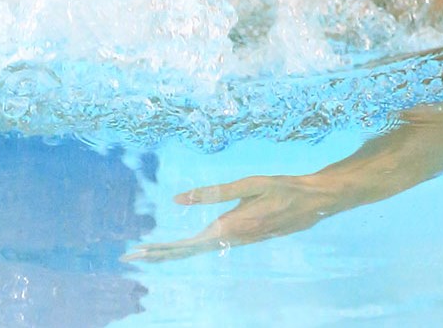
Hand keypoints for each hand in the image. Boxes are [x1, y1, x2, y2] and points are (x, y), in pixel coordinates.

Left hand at [123, 174, 345, 261]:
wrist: (312, 201)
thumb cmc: (281, 188)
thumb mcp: (246, 184)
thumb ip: (212, 193)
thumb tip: (178, 199)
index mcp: (227, 228)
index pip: (185, 245)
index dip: (159, 249)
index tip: (136, 254)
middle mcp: (229, 239)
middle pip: (186, 252)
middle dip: (157, 254)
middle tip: (129, 257)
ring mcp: (236, 241)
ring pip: (196, 250)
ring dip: (171, 252)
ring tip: (147, 252)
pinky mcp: (241, 237)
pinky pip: (208, 245)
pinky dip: (188, 247)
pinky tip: (179, 247)